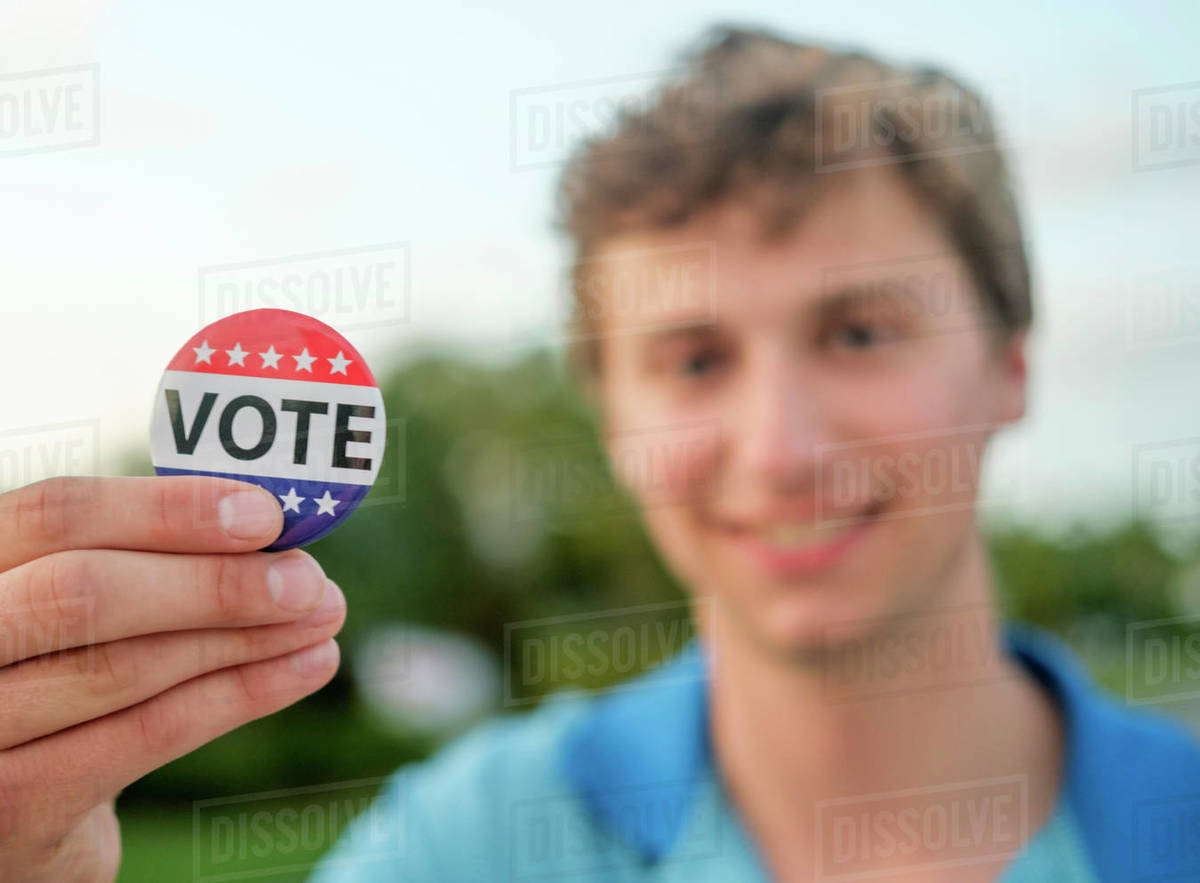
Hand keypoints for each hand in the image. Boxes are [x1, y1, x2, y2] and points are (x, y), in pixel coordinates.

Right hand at [0, 476, 345, 881]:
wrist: (9, 809)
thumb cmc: (57, 671)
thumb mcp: (71, 604)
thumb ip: (139, 559)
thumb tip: (272, 525)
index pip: (52, 514)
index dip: (165, 510)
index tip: (264, 514)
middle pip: (80, 594)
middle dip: (213, 583)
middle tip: (308, 580)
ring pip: (122, 668)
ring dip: (245, 638)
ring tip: (322, 617)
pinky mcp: (10, 807)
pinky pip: (144, 736)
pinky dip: (241, 695)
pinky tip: (305, 667)